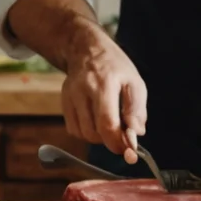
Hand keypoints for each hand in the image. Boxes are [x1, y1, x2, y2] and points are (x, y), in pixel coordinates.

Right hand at [59, 33, 146, 164]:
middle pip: (94, 132)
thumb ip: (137, 109)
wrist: (86, 48)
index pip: (107, 123)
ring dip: (99, 137)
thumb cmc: (115, 67)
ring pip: (83, 134)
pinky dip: (86, 132)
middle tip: (122, 134)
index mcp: (104, 83)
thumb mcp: (134, 81)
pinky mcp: (63, 101)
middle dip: (111, 141)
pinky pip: (74, 129)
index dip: (118, 143)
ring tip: (109, 124)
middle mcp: (83, 90)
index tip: (130, 152)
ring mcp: (70, 96)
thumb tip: (136, 134)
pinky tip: (95, 121)